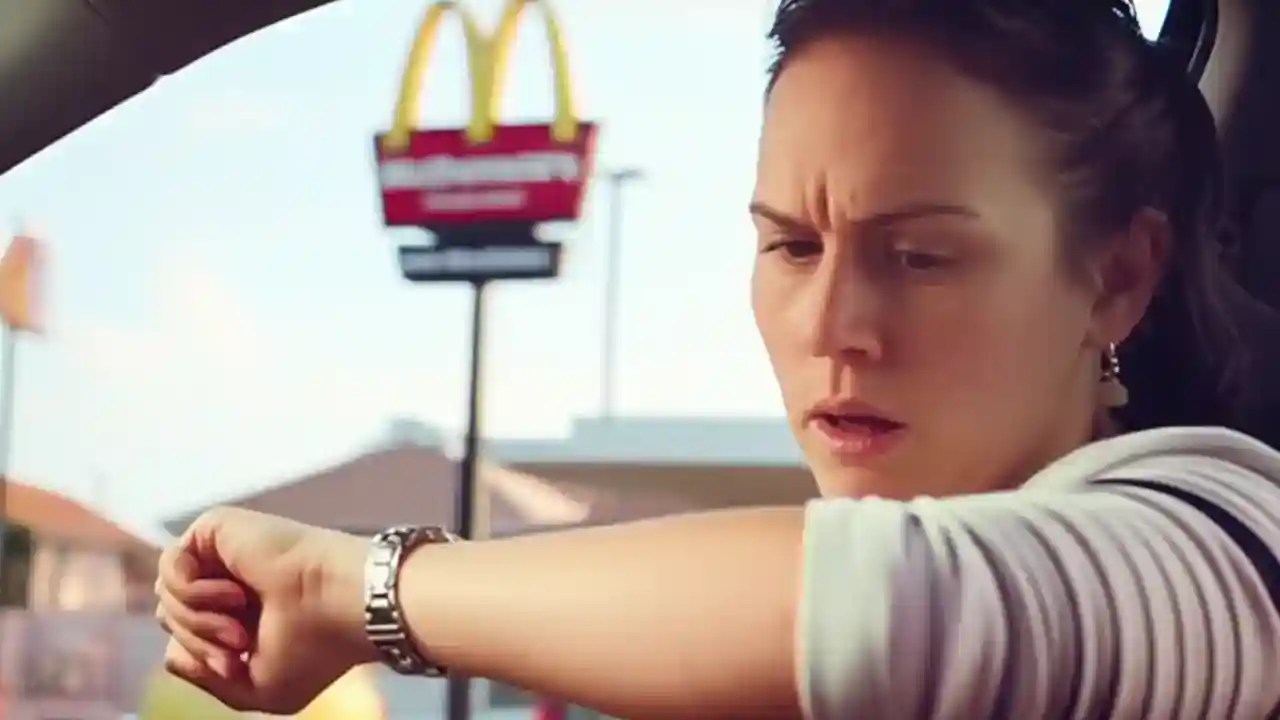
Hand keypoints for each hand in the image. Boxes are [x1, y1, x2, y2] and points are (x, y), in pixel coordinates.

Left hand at [155, 506, 374, 714]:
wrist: (342, 603)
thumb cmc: (314, 648)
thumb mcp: (253, 689)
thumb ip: (203, 677)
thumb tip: (171, 649)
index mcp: (241, 615)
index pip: (183, 641)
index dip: (202, 660)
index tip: (238, 663)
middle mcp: (229, 582)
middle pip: (170, 619)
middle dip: (197, 642)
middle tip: (241, 641)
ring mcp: (222, 554)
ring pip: (166, 597)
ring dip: (198, 622)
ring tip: (240, 623)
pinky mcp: (217, 528)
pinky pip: (171, 567)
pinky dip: (194, 594)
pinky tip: (236, 594)